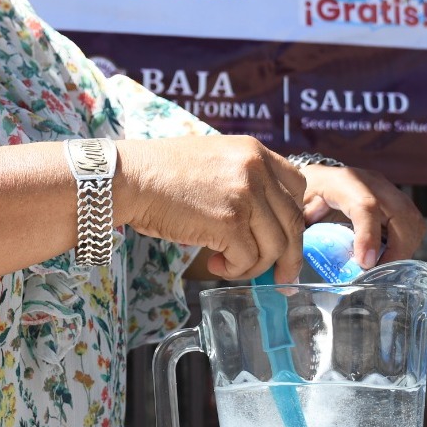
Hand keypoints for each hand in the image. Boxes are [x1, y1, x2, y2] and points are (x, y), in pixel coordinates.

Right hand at [115, 136, 307, 283]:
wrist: (129, 178)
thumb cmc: (161, 174)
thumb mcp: (213, 159)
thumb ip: (243, 178)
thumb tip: (262, 220)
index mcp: (254, 150)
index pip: (297, 185)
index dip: (293, 215)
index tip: (284, 236)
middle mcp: (256, 169)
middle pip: (293, 221)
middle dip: (289, 255)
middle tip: (281, 276)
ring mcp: (245, 196)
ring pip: (275, 246)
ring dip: (254, 265)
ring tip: (228, 265)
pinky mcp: (229, 223)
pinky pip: (248, 259)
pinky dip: (235, 270)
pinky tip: (214, 264)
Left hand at [297, 163, 424, 268]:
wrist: (319, 176)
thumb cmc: (307, 193)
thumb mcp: (298, 207)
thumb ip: (300, 229)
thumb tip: (295, 265)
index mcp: (344, 182)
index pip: (366, 206)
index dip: (369, 237)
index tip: (365, 264)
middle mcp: (372, 183)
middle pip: (402, 215)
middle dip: (397, 251)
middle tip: (378, 274)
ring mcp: (388, 190)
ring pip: (413, 221)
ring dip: (404, 250)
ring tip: (383, 268)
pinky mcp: (397, 201)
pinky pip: (413, 225)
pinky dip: (405, 245)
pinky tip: (387, 258)